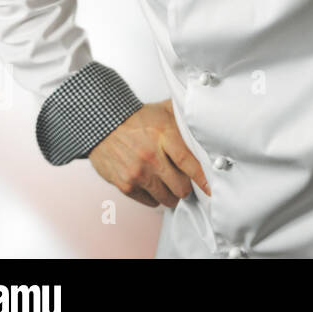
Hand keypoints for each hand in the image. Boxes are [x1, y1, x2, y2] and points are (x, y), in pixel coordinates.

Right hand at [89, 99, 209, 207]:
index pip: (188, 162)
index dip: (202, 178)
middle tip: (187, 184)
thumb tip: (205, 117)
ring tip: (172, 187)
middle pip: (180, 186)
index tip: (210, 188)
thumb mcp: (163, 110)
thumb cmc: (136, 118)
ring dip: (172, 195)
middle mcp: (150, 156)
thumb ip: (184, 116)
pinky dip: (155, 197)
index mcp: (164, 136)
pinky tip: (156, 188)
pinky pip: (149, 201)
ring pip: (166, 197)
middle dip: (187, 188)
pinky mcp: (124, 184)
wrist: (102, 125)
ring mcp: (137, 172)